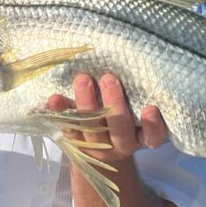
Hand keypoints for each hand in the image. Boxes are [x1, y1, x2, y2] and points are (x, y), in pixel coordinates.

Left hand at [46, 72, 167, 163]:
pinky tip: (53, 99)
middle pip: (119, 129)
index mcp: (141, 137)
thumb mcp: (134, 109)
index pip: (153, 136)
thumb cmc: (123, 116)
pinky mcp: (75, 144)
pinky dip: (59, 113)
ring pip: (92, 128)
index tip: (151, 108)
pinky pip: (66, 129)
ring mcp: (97, 146)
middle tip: (109, 78)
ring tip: (82, 79)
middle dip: (114, 104)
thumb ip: (134, 93)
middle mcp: (122, 144)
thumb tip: (128, 59)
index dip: (153, 125)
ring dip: (86, 104)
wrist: (99, 147)